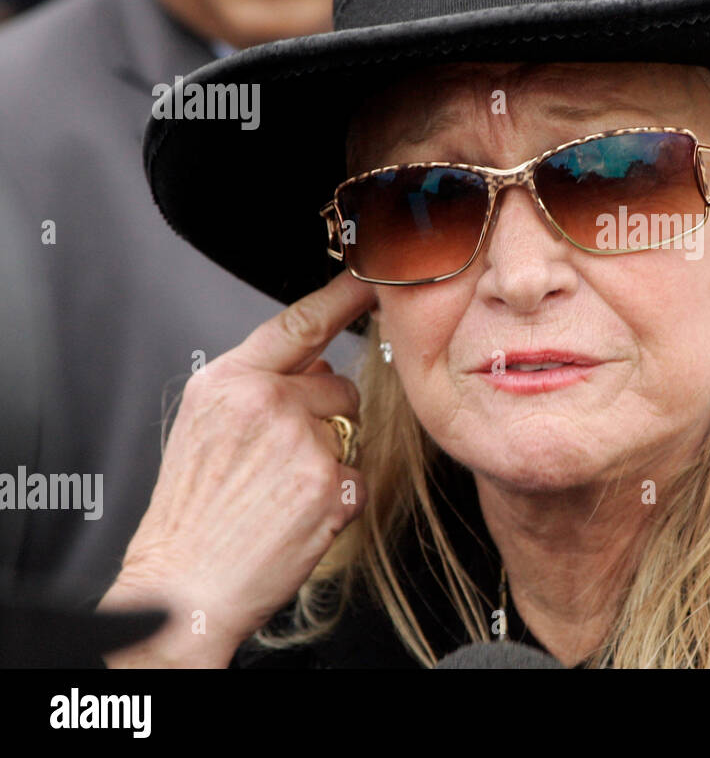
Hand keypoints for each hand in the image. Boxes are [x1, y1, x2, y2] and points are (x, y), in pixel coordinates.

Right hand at [98, 271, 377, 666]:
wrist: (183, 587)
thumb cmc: (192, 517)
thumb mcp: (205, 430)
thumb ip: (257, 388)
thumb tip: (313, 364)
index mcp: (226, 382)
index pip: (295, 324)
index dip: (340, 297)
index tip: (369, 278)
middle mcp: (263, 402)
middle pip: (337, 385)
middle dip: (326, 418)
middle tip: (282, 462)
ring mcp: (298, 441)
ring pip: (350, 432)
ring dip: (332, 459)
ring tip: (283, 492)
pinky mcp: (327, 482)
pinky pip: (358, 476)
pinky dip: (338, 499)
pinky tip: (298, 516)